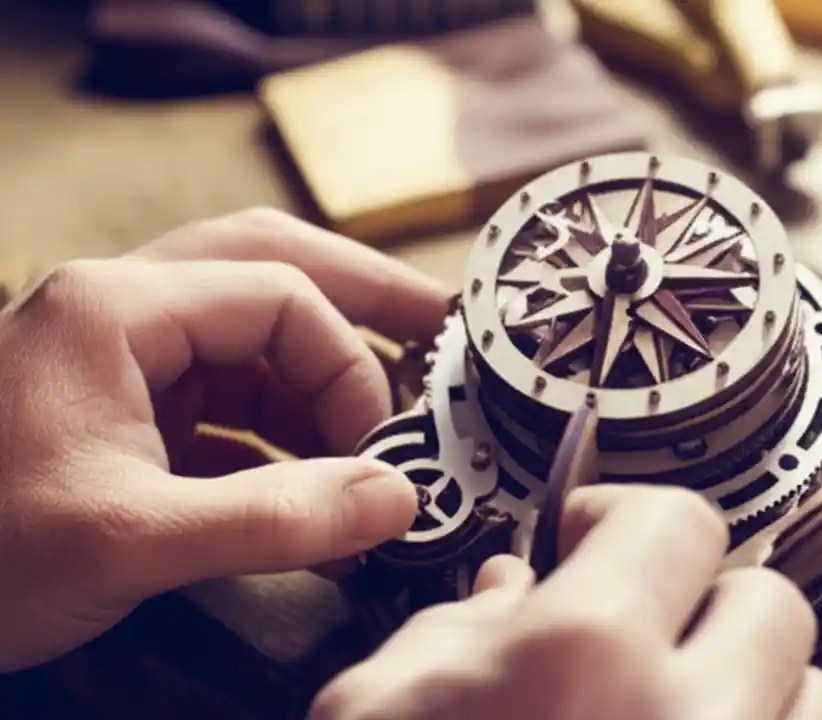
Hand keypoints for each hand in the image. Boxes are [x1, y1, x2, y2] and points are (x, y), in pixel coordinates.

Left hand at [0, 208, 450, 670]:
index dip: (348, 367)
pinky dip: (281, 419)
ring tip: (385, 412)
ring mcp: (116, 356)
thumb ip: (276, 517)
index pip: (278, 297)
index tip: (380, 445)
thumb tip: (393, 500)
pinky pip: (223, 390)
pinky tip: (316, 464)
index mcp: (115, 307)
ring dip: (320, 368)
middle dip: (360, 297)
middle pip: (268, 264)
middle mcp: (118, 308)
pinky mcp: (117, 408)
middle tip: (439, 325)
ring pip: (247, 325)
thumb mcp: (133, 539)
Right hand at [310, 485, 821, 719]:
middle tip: (649, 633)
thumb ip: (448, 630)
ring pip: (815, 693)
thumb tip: (508, 590)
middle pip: (769, 600)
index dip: (632, 519)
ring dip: (758, 687)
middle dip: (708, 605)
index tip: (603, 538)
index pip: (676, 518)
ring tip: (684, 707)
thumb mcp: (377, 713)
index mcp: (582, 655)